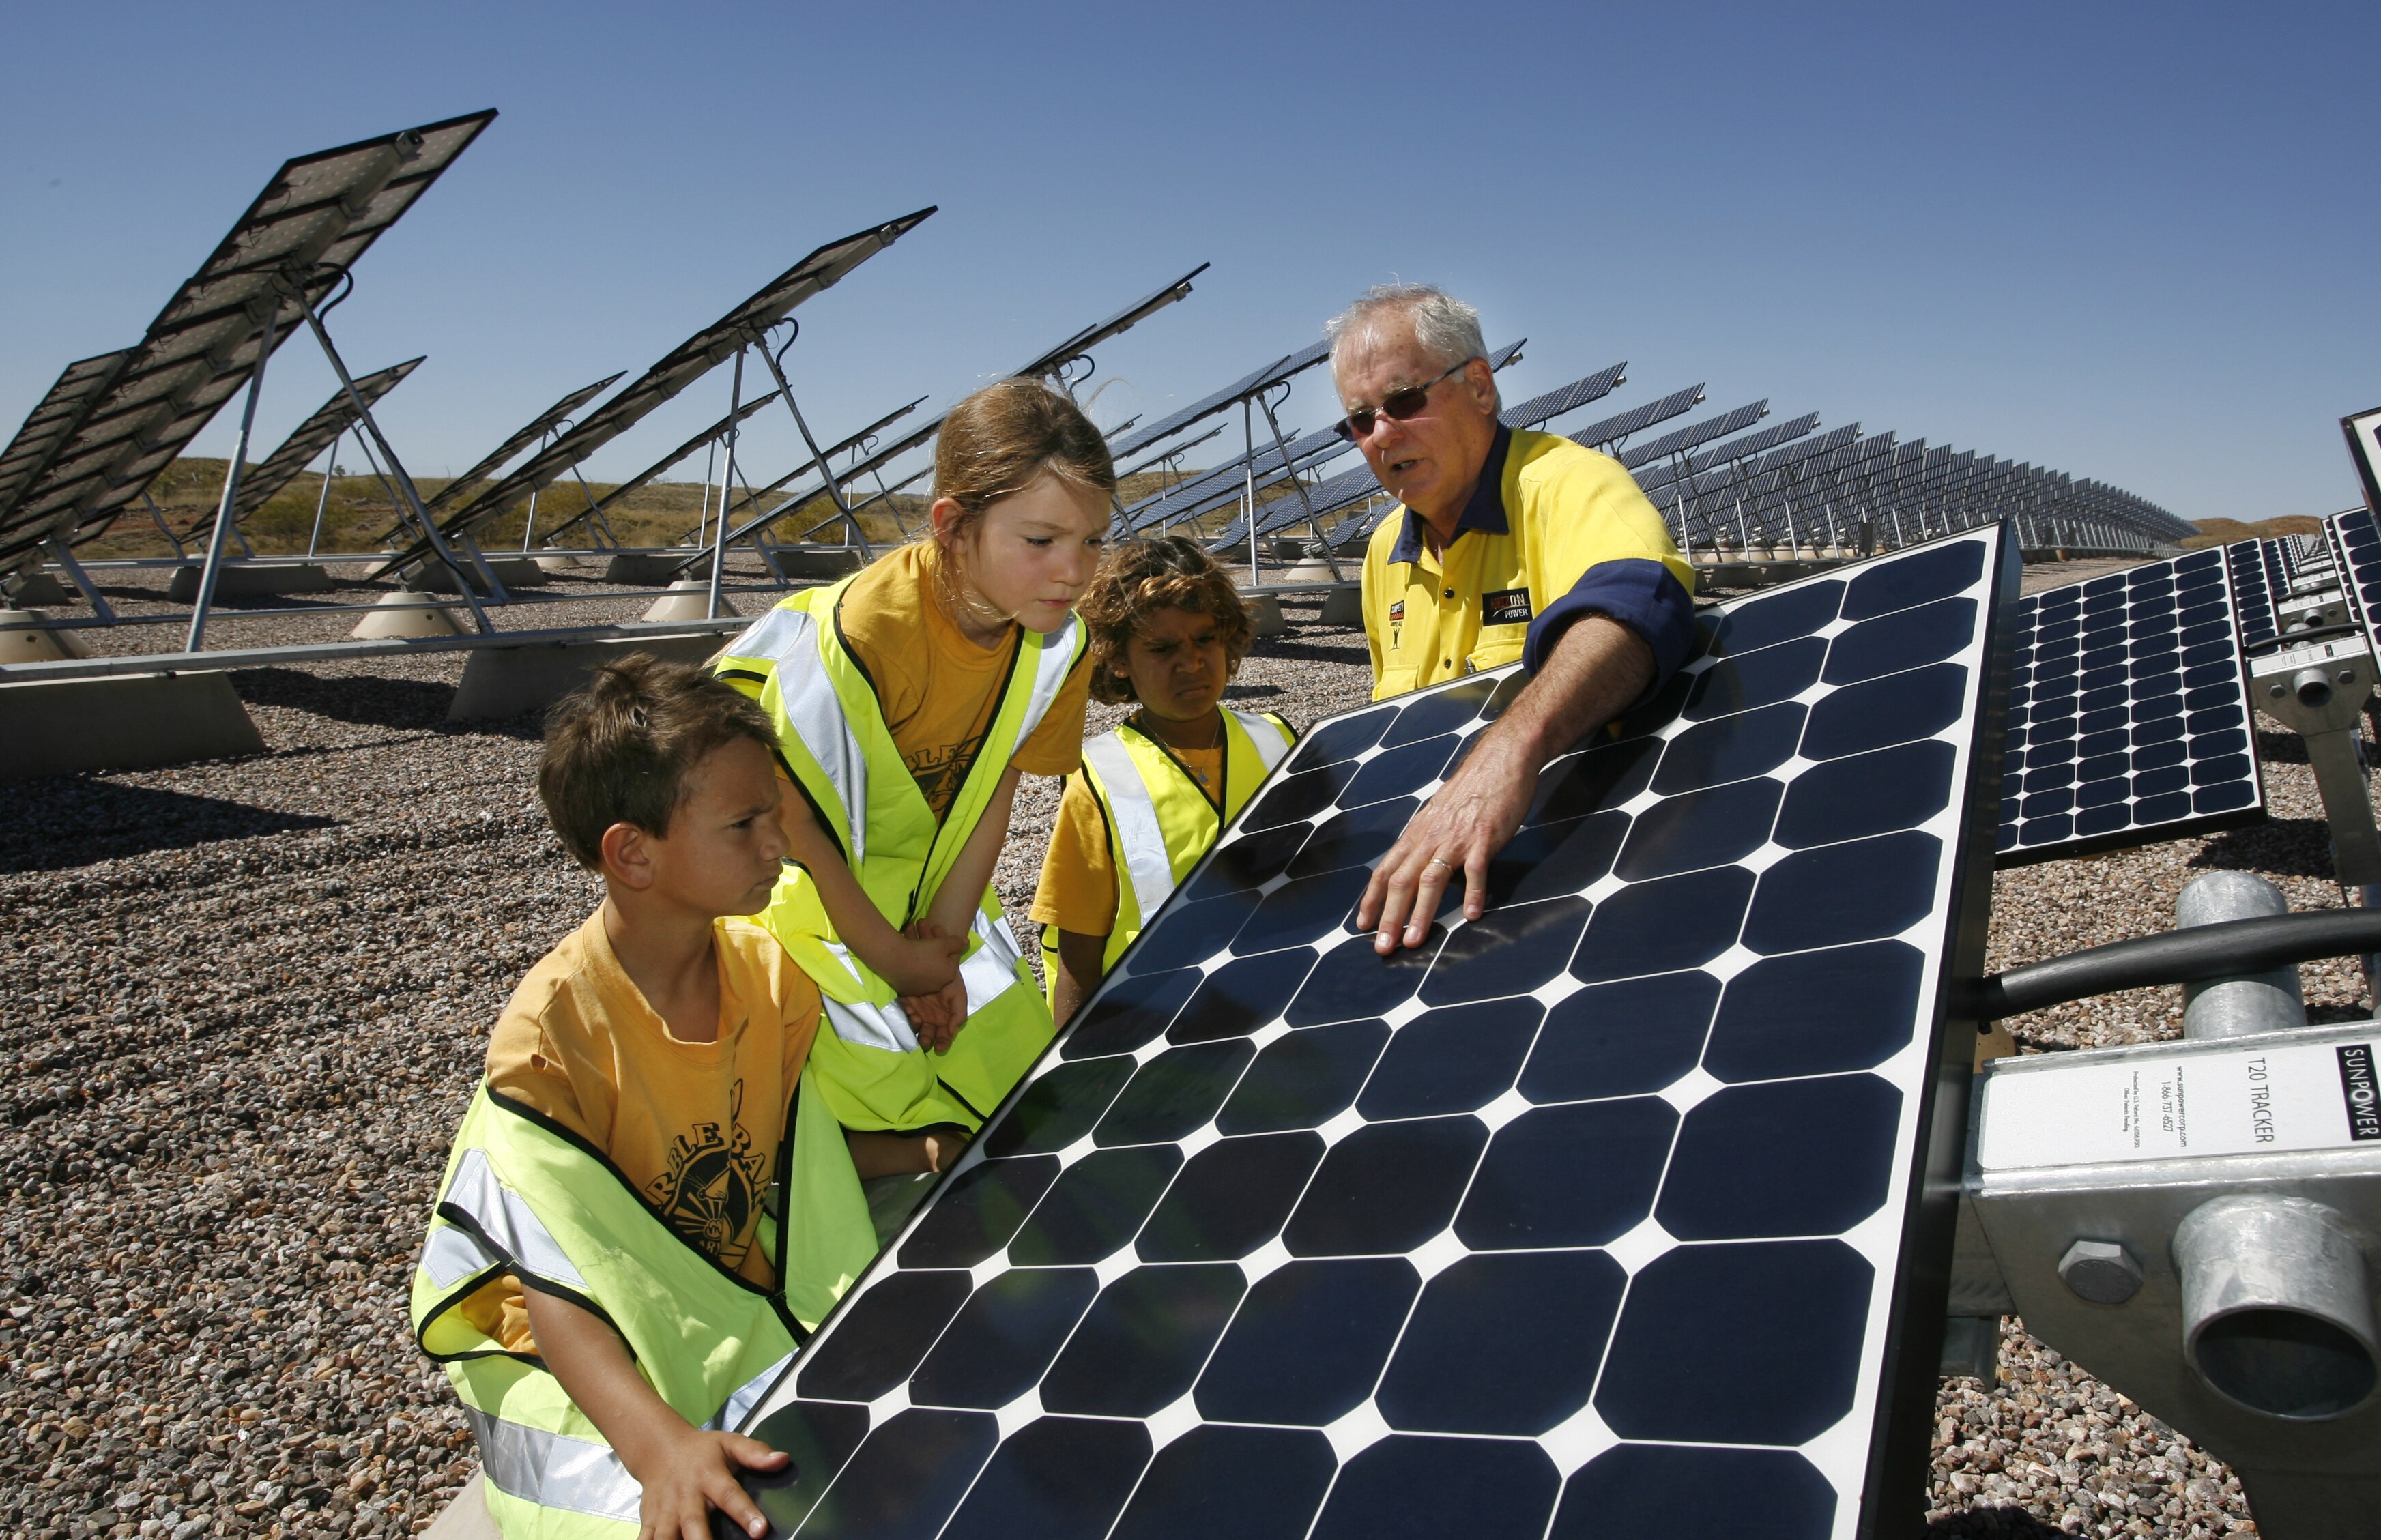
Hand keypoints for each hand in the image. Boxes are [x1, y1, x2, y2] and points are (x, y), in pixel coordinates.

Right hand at [630, 1424, 784, 1539]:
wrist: (660, 1448)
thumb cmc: (701, 1451)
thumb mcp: (730, 1443)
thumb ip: (755, 1452)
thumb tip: (782, 1459)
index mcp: (709, 1476)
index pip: (730, 1496)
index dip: (745, 1513)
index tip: (760, 1530)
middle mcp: (686, 1497)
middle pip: (693, 1524)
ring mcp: (666, 1511)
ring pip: (666, 1537)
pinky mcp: (650, 1521)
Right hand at [880, 921, 965, 995]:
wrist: (895, 961)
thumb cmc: (924, 951)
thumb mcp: (943, 943)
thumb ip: (956, 943)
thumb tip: (966, 943)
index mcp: (949, 974)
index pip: (952, 956)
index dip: (945, 942)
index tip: (936, 930)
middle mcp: (937, 984)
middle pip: (937, 961)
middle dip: (931, 944)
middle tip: (921, 926)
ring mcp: (921, 988)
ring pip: (924, 966)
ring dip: (919, 950)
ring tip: (910, 930)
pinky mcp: (907, 989)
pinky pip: (912, 973)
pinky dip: (910, 962)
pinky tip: (905, 950)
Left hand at [898, 975, 968, 1053]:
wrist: (930, 961)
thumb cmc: (948, 977)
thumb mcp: (957, 993)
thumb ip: (958, 1013)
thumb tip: (953, 1032)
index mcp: (948, 1015)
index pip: (947, 1032)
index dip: (944, 1041)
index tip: (940, 1047)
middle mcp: (934, 1016)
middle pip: (932, 1034)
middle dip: (929, 1040)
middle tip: (926, 1044)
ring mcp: (920, 1011)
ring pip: (918, 1028)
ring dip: (918, 1031)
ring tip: (917, 1023)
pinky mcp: (907, 1005)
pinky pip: (907, 1016)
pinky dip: (908, 1016)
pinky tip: (910, 1011)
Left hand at [1356, 735, 1537, 952]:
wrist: (1500, 759)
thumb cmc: (1470, 791)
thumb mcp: (1438, 816)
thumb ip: (1425, 843)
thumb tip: (1414, 870)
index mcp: (1417, 833)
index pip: (1386, 870)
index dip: (1372, 900)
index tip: (1362, 926)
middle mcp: (1430, 836)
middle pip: (1402, 881)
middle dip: (1390, 917)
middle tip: (1383, 947)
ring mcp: (1457, 837)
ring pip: (1431, 879)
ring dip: (1421, 913)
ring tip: (1415, 941)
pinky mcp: (1484, 836)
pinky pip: (1476, 869)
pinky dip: (1472, 892)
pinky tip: (1471, 914)